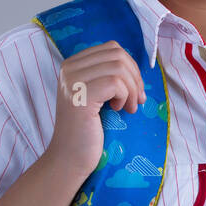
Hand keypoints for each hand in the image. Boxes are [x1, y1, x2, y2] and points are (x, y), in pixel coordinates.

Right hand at [46, 40, 146, 175]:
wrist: (70, 156)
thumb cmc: (88, 128)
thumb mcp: (97, 94)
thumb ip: (108, 76)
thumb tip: (136, 67)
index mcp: (72, 64)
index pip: (112, 48)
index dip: (131, 67)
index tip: (134, 90)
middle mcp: (69, 68)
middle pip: (118, 55)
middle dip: (135, 78)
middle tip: (136, 100)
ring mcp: (72, 81)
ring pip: (119, 68)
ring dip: (132, 89)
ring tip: (128, 107)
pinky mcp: (80, 96)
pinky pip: (116, 83)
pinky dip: (125, 96)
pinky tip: (118, 110)